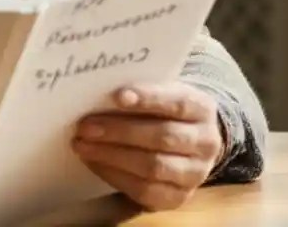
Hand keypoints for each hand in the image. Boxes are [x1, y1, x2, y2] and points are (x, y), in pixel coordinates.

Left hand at [72, 83, 224, 212]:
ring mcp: (195, 173)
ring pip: (153, 166)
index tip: (116, 96)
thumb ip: (141, 92)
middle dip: (120, 131)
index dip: (148, 99)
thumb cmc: (163, 112)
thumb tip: (97, 89)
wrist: (186, 144)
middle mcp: (206, 142)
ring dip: (112, 155)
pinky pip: (145, 190)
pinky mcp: (178, 197)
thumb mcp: (162, 94)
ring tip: (82, 144)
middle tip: (85, 126)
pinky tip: (94, 162)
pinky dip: (114, 175)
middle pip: (163, 137)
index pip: (177, 103)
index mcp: (202, 109)